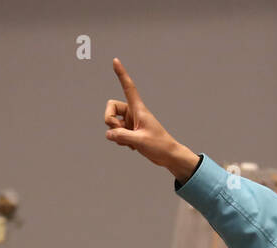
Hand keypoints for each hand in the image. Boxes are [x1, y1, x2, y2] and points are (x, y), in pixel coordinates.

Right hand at [104, 58, 200, 180]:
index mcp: (138, 109)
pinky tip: (133, 146)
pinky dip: (121, 141)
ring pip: (112, 123)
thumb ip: (122, 136)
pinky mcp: (130, 132)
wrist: (168, 156)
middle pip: (111, 108)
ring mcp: (130, 122)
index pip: (129, 87)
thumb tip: (108, 134)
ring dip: (117, 135)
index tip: (115, 61)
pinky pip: (116, 134)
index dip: (122, 74)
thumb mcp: (139, 141)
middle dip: (110, 121)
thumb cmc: (159, 145)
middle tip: (120, 133)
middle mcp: (132, 113)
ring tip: (132, 142)